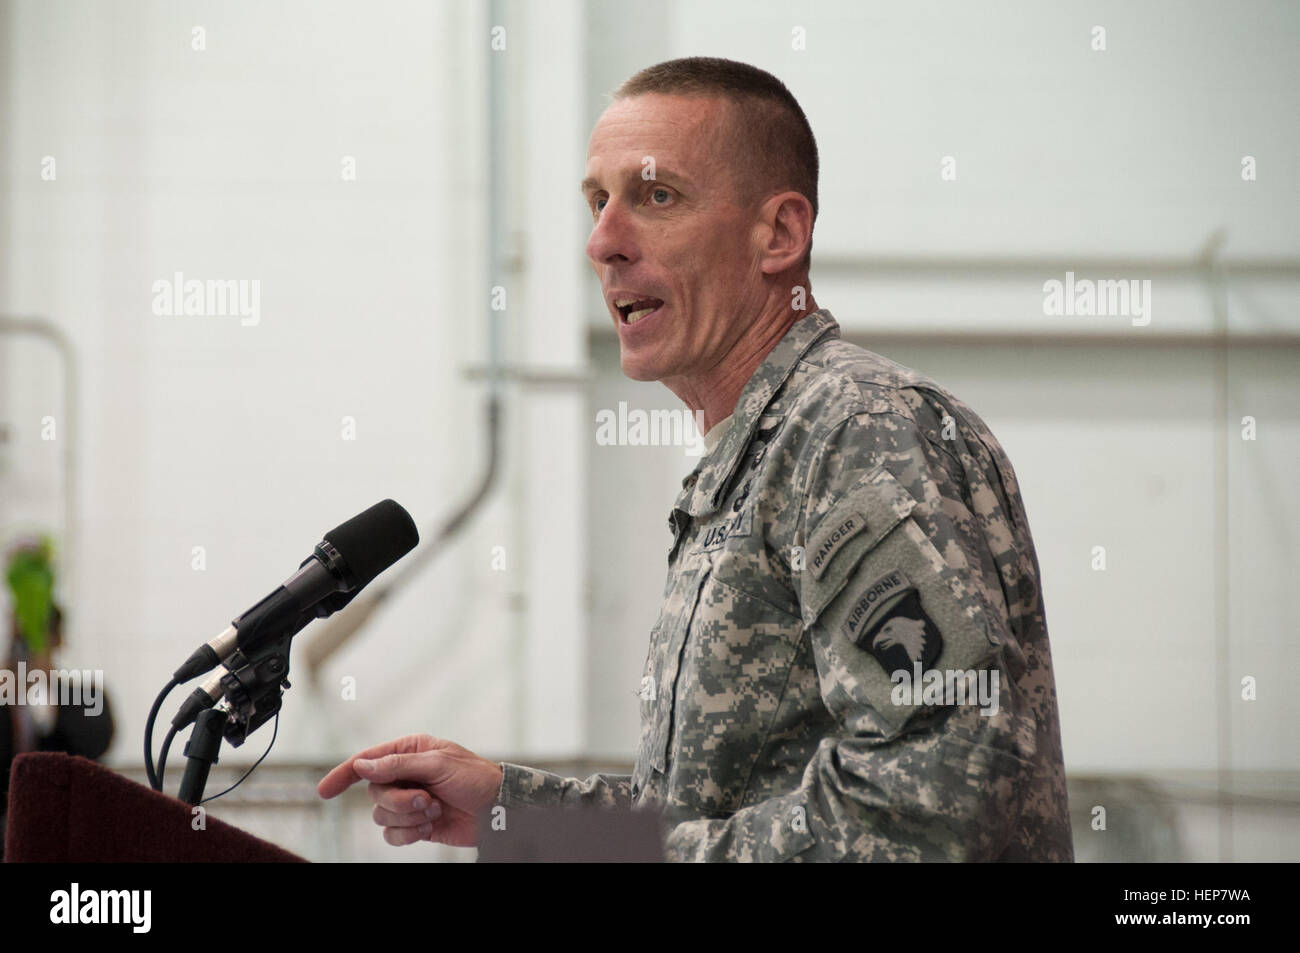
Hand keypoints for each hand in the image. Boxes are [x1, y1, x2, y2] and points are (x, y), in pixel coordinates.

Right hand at [317, 734, 503, 847]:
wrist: (498, 810)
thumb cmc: (475, 779)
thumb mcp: (438, 764)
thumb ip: (398, 765)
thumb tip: (362, 765)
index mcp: (410, 752)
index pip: (367, 761)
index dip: (344, 774)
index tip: (324, 791)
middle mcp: (405, 775)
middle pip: (374, 793)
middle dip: (398, 801)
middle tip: (426, 800)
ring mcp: (409, 801)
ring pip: (381, 816)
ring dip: (408, 818)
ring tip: (434, 811)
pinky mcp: (415, 824)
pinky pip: (393, 835)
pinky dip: (409, 834)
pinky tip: (430, 827)